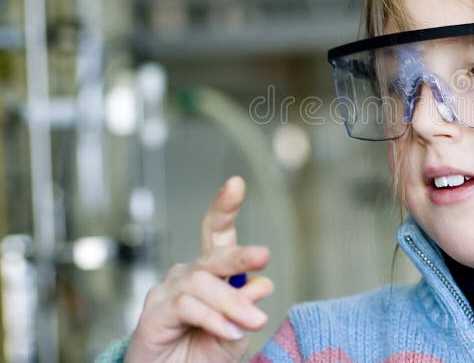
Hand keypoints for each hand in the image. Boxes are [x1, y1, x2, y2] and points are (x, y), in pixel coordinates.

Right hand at [126, 176, 272, 361]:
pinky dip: (213, 318)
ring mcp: (168, 291)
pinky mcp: (154, 312)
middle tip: (263, 257)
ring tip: (252, 323)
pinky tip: (230, 331)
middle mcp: (187, 275)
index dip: (224, 207)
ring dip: (232, 304)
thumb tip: (261, 283)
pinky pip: (188, 305)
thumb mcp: (237, 330)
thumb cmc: (201, 354)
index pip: (216, 234)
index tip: (236, 183)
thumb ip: (247, 307)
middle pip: (214, 256)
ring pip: (204, 284)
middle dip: (239, 255)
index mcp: (210, 274)